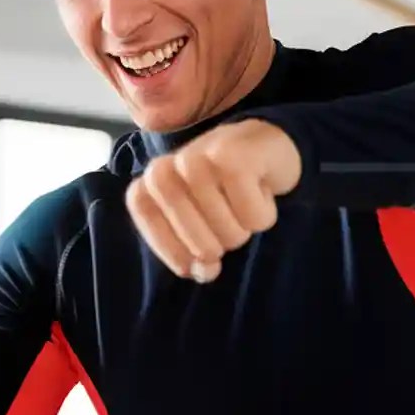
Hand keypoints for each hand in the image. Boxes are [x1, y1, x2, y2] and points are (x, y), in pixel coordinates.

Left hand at [126, 119, 300, 282]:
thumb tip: (204, 271)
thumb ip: (194, 253)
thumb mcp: (201, 224)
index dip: (177, 254)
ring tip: (245, 202)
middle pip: (199, 245)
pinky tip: (261, 189)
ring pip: (228, 232)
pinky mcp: (232, 157)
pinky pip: (252, 216)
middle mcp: (165, 169)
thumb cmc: (225, 189)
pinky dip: (263, 214)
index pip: (156, 238)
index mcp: (150, 185)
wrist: (263, 143)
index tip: (196, 262)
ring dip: (245, 229)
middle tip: (230, 223)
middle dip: (222, 245)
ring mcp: (196, 159)